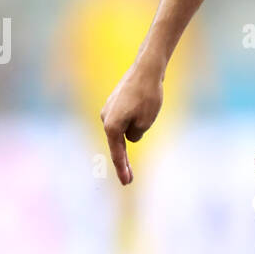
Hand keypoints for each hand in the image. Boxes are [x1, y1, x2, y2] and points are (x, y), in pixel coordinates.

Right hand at [100, 56, 163, 185]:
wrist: (146, 70)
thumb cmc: (148, 97)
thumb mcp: (145, 122)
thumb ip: (135, 135)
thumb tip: (130, 136)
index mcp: (111, 127)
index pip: (118, 153)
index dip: (122, 169)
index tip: (126, 183)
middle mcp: (105, 119)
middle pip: (119, 142)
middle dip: (124, 159)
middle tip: (130, 180)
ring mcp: (108, 110)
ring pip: (124, 129)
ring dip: (136, 127)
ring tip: (149, 109)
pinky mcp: (114, 102)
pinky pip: (125, 118)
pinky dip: (134, 119)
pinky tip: (144, 105)